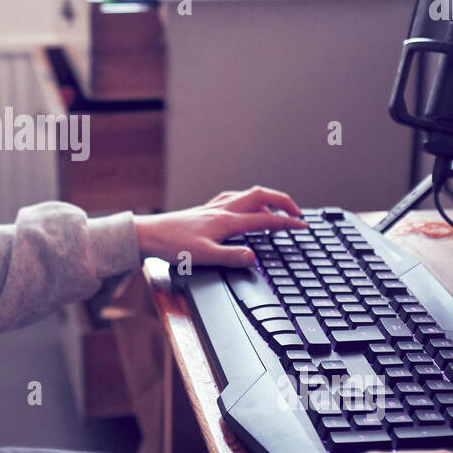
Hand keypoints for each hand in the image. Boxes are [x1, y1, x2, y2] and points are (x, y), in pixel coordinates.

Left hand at [134, 185, 308, 267]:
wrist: (149, 234)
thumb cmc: (172, 245)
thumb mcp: (203, 256)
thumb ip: (230, 257)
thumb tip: (253, 257)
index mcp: (227, 221)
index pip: (265, 218)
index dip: (287, 222)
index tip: (303, 226)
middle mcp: (223, 210)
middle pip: (261, 195)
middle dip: (284, 201)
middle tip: (297, 213)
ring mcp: (214, 207)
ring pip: (248, 195)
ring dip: (267, 199)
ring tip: (277, 210)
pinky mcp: (206, 210)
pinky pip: (234, 198)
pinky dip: (248, 200)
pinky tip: (244, 207)